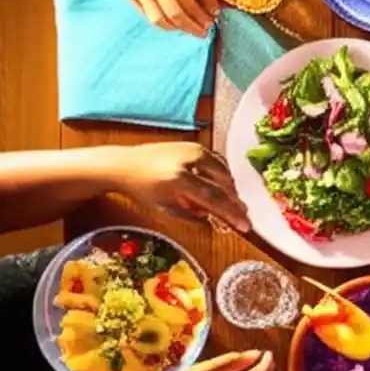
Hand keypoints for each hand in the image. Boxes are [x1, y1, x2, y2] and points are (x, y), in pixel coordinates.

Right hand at [102, 0, 218, 36]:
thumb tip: (213, 7)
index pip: (190, 5)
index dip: (202, 17)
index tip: (212, 21)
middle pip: (176, 17)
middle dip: (193, 28)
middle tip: (204, 32)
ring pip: (161, 21)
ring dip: (178, 29)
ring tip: (190, 28)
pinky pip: (148, 17)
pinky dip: (163, 24)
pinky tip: (173, 23)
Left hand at [113, 143, 249, 231]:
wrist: (125, 164)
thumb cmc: (142, 188)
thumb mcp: (166, 207)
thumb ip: (192, 215)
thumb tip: (215, 220)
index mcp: (179, 178)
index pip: (214, 198)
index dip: (232, 213)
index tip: (245, 225)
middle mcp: (190, 160)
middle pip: (224, 183)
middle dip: (235, 201)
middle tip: (242, 214)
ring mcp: (193, 149)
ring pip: (223, 171)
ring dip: (229, 189)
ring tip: (233, 203)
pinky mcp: (194, 145)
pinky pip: (216, 163)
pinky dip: (221, 177)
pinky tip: (222, 188)